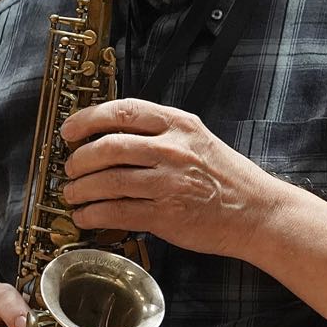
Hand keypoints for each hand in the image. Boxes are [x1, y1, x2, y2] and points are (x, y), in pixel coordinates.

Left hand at [60, 98, 275, 258]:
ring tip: (73, 194)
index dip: (88, 118)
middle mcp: (173, 149)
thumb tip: (112, 135)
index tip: (70, 129)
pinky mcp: (165, 215)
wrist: (257, 212)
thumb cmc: (228, 177)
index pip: (123, 111)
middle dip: (79, 159)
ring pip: (108, 181)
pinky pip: (117, 212)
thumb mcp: (199, 139)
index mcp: (180, 124)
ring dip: (80, 189)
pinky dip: (93, 214)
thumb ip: (162, 133)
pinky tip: (86, 215)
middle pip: (108, 146)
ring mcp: (168, 183)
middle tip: (70, 168)